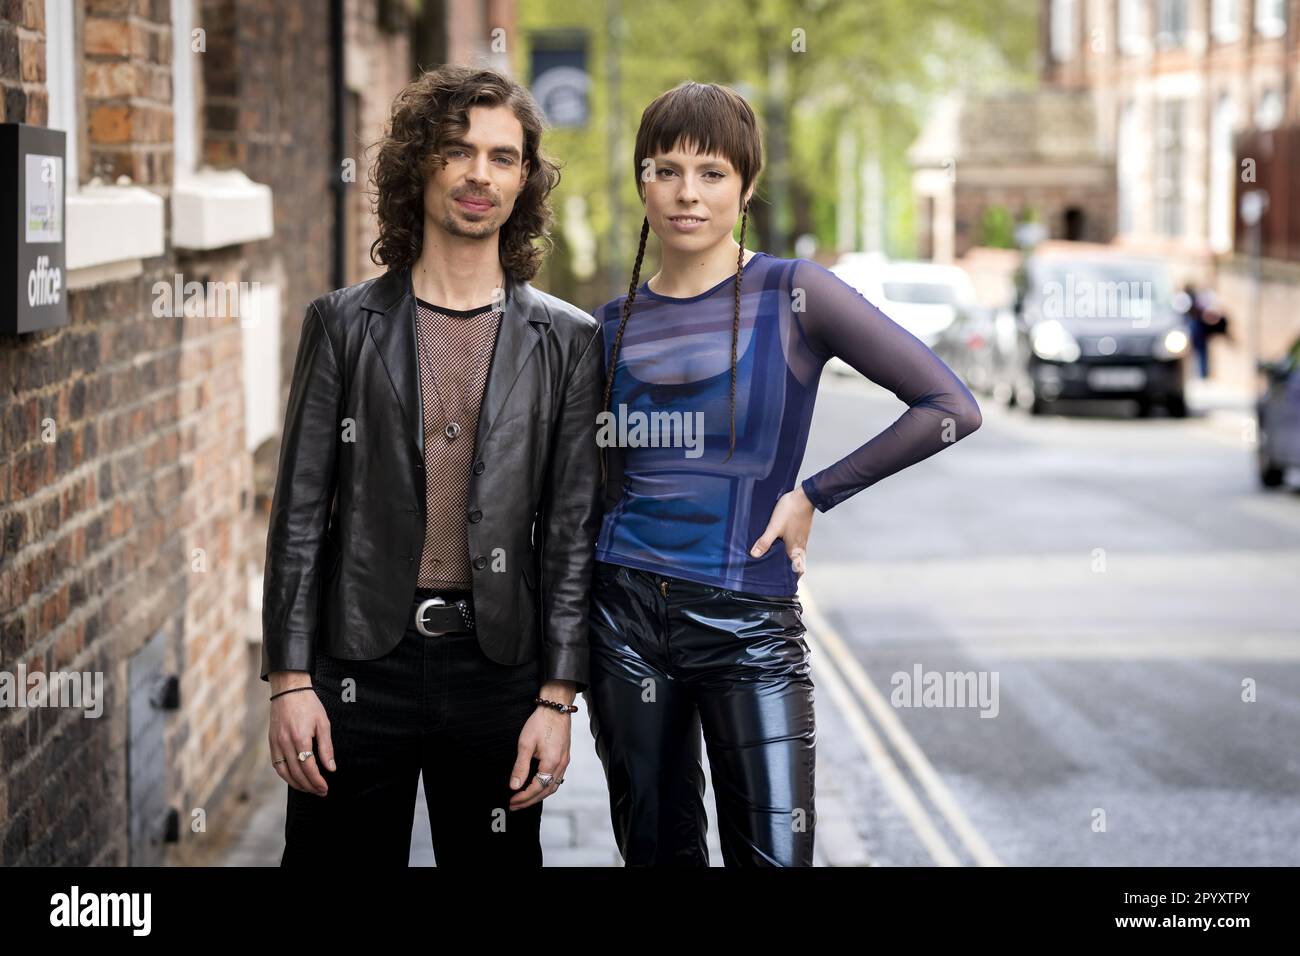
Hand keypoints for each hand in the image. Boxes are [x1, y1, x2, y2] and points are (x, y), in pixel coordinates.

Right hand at [268, 673, 334, 796]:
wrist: (289, 689)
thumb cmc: (309, 704)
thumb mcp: (323, 723)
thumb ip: (326, 748)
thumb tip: (331, 768)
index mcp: (300, 738)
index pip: (308, 768)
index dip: (317, 781)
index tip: (324, 788)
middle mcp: (285, 743)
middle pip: (296, 773)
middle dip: (309, 786)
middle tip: (320, 792)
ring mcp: (276, 743)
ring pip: (284, 772)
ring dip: (296, 784)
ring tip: (308, 789)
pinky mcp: (271, 742)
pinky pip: (276, 764)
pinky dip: (285, 775)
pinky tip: (294, 779)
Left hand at [508, 686, 572, 810]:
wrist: (556, 708)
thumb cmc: (540, 722)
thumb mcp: (525, 744)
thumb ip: (520, 767)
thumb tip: (514, 786)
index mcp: (551, 763)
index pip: (536, 788)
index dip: (523, 797)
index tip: (511, 801)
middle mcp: (560, 765)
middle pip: (546, 791)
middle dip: (529, 801)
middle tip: (515, 806)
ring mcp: (564, 762)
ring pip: (553, 786)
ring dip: (538, 796)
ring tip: (524, 800)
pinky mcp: (564, 757)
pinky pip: (557, 779)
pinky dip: (546, 787)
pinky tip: (538, 786)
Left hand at [749, 484, 815, 578]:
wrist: (805, 497)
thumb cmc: (790, 511)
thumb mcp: (774, 527)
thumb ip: (764, 542)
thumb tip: (754, 555)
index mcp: (795, 549)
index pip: (798, 570)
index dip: (794, 578)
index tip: (786, 584)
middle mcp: (800, 546)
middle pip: (797, 564)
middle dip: (790, 570)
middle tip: (778, 574)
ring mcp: (802, 539)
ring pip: (797, 554)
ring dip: (789, 559)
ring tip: (777, 561)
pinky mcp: (801, 531)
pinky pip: (796, 545)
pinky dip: (790, 549)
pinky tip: (781, 545)